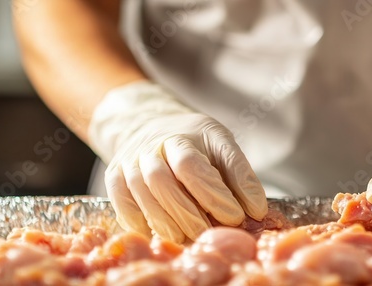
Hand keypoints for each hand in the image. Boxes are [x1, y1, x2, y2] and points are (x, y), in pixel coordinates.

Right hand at [90, 82, 267, 242]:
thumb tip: (256, 211)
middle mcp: (152, 145)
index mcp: (183, 135)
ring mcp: (130, 160)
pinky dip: (138, 220)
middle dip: (187, 212)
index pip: (192, 165)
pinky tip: (158, 234)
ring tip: (187, 239)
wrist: (150, 124)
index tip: (236, 216)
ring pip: (140, 191)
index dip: (214, 194)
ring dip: (164, 220)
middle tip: (208, 233)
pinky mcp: (114, 175)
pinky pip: (120, 201)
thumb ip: (240, 175)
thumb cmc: (195, 142)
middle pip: (162, 180)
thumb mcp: (222, 146)